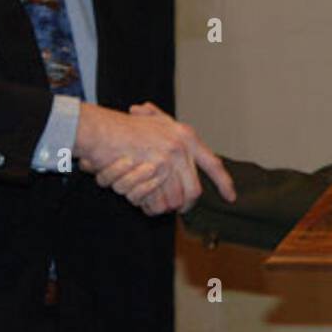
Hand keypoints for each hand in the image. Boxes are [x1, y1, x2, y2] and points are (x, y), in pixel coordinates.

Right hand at [75, 102, 235, 214]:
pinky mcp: (155, 171)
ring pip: (175, 200)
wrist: (101, 129)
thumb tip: (181, 148)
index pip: (213, 164)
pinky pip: (158, 202)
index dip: (223, 182)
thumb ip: (166, 128)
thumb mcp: (152, 121)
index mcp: (186, 136)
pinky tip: (140, 201)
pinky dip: (149, 206)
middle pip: (194, 191)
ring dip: (162, 206)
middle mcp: (182, 147)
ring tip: (149, 201)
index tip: (231, 198)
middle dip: (185, 205)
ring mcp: (170, 159)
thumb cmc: (122, 128)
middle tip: (176, 209)